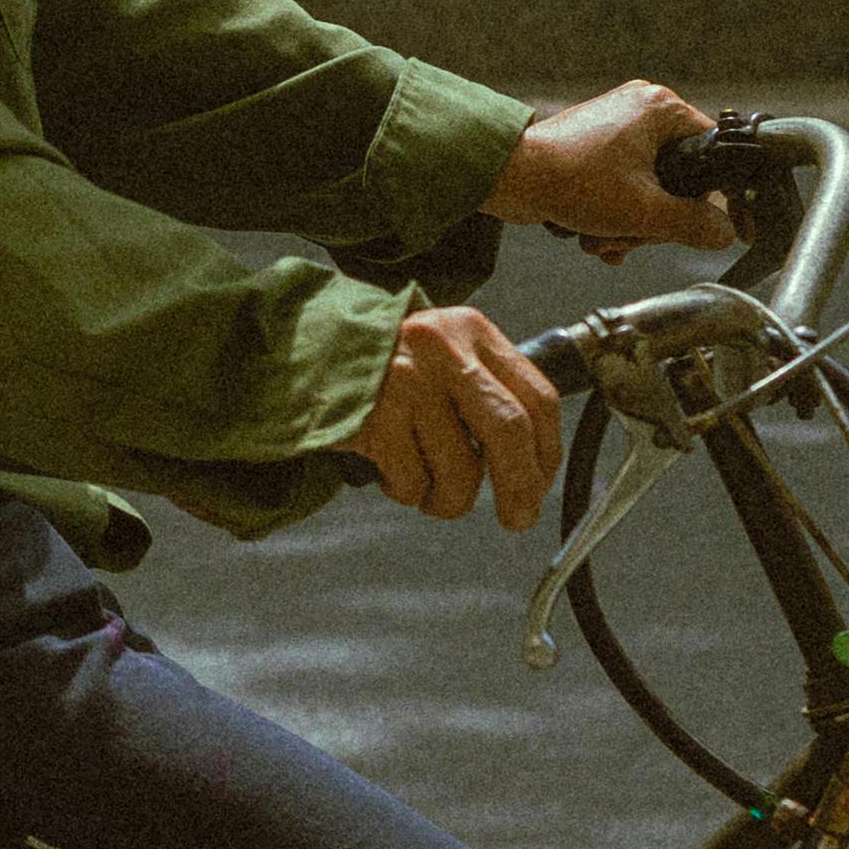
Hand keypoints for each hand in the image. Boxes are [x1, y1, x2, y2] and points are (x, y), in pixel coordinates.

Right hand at [350, 304, 559, 529]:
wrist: (301, 351)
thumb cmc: (382, 363)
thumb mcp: (442, 351)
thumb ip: (484, 385)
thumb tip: (533, 461)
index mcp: (471, 330)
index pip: (537, 396)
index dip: (547, 451)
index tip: (541, 482)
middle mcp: (442, 350)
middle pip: (509, 431)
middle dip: (521, 486)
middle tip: (518, 518)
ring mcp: (405, 381)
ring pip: (460, 469)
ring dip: (451, 499)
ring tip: (431, 492)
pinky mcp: (372, 416)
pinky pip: (413, 480)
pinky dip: (409, 491)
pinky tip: (393, 473)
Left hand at [491, 80, 742, 260]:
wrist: (505, 178)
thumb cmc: (569, 180)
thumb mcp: (644, 211)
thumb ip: (693, 224)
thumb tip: (724, 232)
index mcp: (661, 108)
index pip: (710, 154)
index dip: (716, 196)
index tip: (723, 225)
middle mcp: (641, 110)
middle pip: (677, 180)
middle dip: (652, 222)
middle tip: (632, 235)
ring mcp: (616, 128)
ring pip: (647, 190)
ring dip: (628, 226)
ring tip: (603, 239)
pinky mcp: (594, 149)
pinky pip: (621, 188)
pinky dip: (611, 217)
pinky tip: (593, 237)